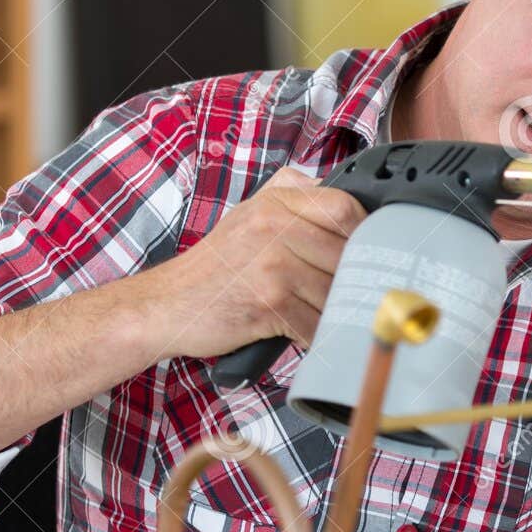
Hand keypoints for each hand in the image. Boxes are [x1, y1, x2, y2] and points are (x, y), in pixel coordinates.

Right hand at [150, 166, 366, 359]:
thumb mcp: (249, 214)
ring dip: (333, 311)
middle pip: (347, 255)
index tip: (364, 252)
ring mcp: (273, 266)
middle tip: (345, 291)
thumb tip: (344, 199)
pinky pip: (315, 324)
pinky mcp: (270, 304)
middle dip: (350, 280)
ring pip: (335, 292)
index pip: (346, 209)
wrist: (167, 304)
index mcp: (275, 203)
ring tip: (319, 313)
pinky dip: (315, 334)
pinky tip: (303, 332)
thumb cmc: (215, 267)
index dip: (364, 234)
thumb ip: (293, 196)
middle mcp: (274, 228)